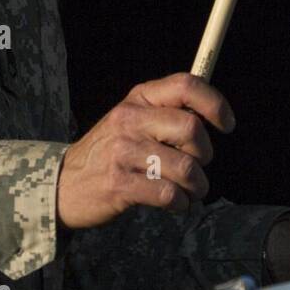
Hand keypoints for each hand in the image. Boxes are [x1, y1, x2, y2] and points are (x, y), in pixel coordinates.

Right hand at [56, 72, 233, 229]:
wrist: (62, 183)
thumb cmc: (108, 152)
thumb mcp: (131, 120)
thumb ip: (165, 112)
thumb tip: (212, 115)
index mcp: (138, 98)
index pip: (186, 85)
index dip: (215, 103)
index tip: (227, 124)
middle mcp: (130, 119)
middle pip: (191, 128)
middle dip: (205, 155)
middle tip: (197, 168)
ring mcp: (123, 152)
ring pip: (185, 167)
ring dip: (197, 186)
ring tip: (190, 192)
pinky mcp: (119, 184)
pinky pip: (169, 194)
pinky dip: (181, 204)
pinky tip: (175, 204)